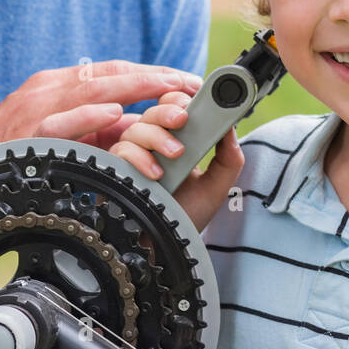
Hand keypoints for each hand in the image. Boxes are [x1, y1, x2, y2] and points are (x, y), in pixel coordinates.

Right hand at [0, 61, 203, 159]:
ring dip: (137, 95)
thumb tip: (132, 125)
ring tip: (173, 100)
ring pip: (94, 91)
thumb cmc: (4, 160)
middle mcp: (47, 89)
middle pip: (111, 75)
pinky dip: (89, 115)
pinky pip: (61, 122)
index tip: (187, 81)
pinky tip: (117, 114)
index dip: (153, 75)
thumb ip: (87, 127)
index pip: (113, 72)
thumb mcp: (52, 134)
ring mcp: (34, 109)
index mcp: (55, 87)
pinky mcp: (24, 133)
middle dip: (157, 80)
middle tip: (193, 88)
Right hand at [110, 92, 243, 229]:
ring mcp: (134, 158)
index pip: (172, 108)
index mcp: (176, 142)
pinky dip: (139, 158)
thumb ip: (229, 158)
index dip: (179, 100)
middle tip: (183, 119)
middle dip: (168, 111)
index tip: (193, 101)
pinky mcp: (118, 173)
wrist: (169, 248)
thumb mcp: (217, 186)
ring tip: (176, 155)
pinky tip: (156, 174)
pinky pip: (121, 152)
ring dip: (157, 137)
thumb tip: (231, 127)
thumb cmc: (188, 217)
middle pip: (152, 112)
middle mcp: (152, 146)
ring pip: (136, 129)